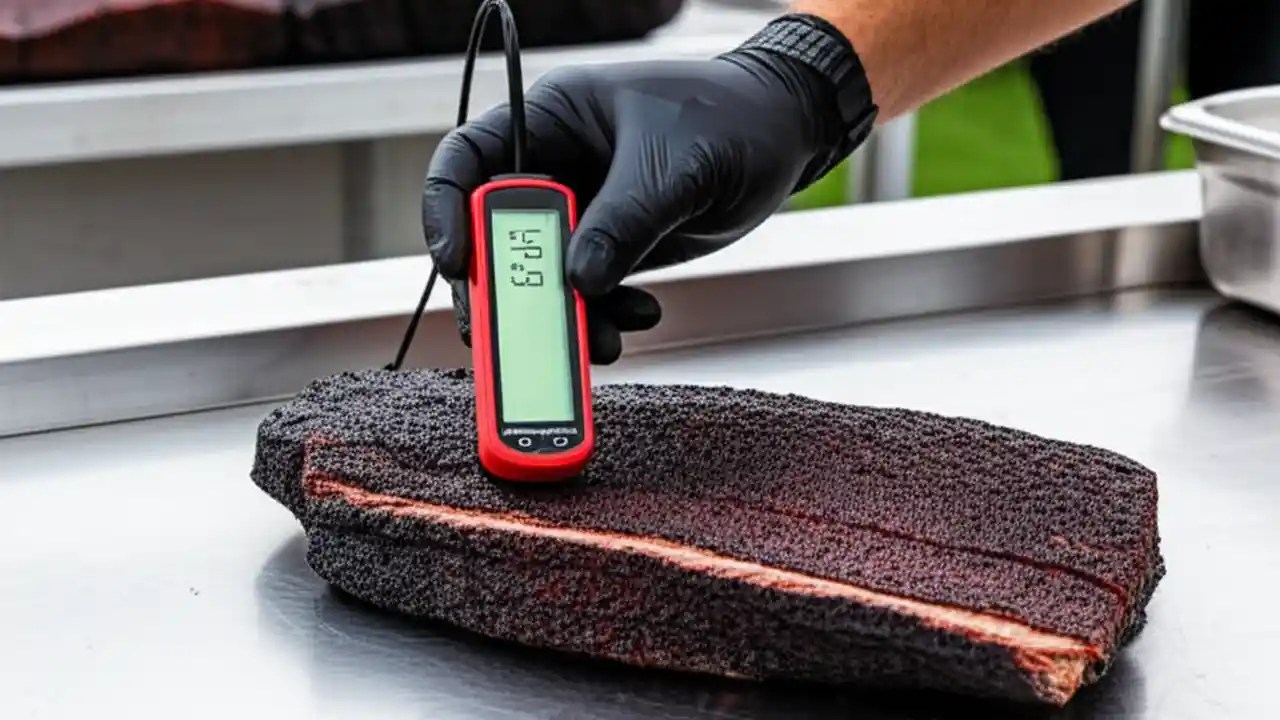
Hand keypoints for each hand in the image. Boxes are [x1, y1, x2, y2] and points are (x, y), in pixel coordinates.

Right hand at [423, 17, 870, 362]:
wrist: (785, 137)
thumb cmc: (729, 119)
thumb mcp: (675, 165)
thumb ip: (624, 222)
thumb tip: (577, 284)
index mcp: (549, 120)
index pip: (466, 162)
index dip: (445, 213)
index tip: (457, 264)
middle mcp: (553, 169)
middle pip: (494, 238)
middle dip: (503, 293)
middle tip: (514, 339)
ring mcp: (581, 214)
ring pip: (540, 281)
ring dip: (561, 322)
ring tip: (605, 343)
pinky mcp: (612, 249)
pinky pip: (586, 297)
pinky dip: (604, 318)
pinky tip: (642, 316)